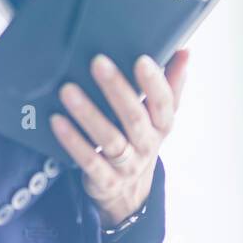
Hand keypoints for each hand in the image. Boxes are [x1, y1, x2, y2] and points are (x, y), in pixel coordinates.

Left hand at [50, 48, 191, 227]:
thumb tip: (184, 51)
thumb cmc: (141, 138)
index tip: (142, 59)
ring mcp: (127, 166)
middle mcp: (147, 145)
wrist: (130, 191)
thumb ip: (170, 83)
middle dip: (116, 89)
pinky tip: (57, 121)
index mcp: (162, 125)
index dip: (154, 82)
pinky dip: (72, 141)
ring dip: (88, 113)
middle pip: (134, 117)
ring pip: (109, 139)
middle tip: (98, 62)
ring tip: (68, 90)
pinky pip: (89, 161)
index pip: (164, 103)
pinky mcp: (105, 180)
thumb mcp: (159, 115)